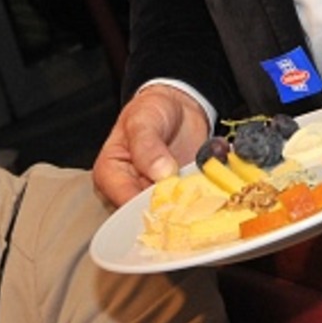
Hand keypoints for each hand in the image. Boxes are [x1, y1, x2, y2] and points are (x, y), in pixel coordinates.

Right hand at [92, 85, 209, 206]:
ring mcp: (155, 196)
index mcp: (110, 175)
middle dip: (168, 212)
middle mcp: (130, 191)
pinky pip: (187, 209)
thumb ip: (147, 145)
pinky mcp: (177, 197)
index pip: (123, 201)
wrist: (178, 106)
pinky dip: (199, 205)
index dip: (146, 205)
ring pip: (168, 216)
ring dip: (186, 211)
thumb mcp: (143, 120)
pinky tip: (211, 200)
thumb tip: (161, 173)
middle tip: (191, 203)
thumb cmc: (151, 109)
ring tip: (204, 201)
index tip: (170, 201)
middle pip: (146, 214)